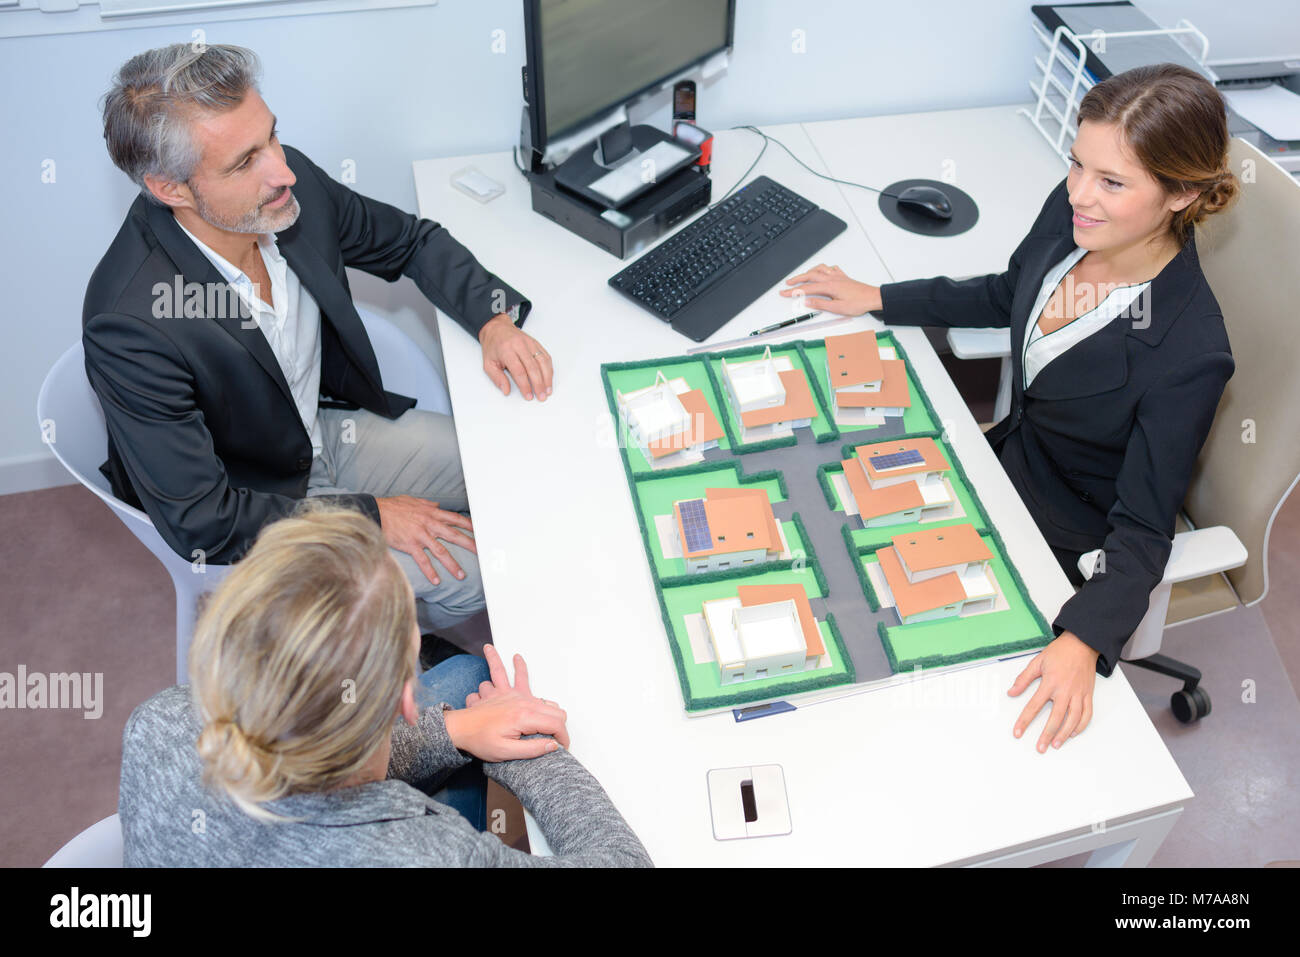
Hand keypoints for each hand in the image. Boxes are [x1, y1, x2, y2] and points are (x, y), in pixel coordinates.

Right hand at [375, 495, 474, 585]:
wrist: (377, 512)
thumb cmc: (394, 506)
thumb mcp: (414, 501)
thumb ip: (428, 504)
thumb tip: (437, 505)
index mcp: (432, 513)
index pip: (455, 519)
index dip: (469, 525)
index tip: (479, 531)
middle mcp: (429, 524)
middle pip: (454, 535)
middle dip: (469, 544)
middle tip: (481, 553)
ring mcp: (420, 536)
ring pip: (441, 552)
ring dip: (452, 564)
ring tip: (461, 575)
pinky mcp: (410, 545)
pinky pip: (422, 561)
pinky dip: (429, 571)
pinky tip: (436, 581)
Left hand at [443, 644, 569, 760]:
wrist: (457, 731)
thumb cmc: (479, 741)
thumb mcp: (507, 752)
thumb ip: (532, 749)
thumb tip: (552, 745)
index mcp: (524, 716)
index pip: (556, 724)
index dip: (563, 737)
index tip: (561, 746)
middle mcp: (520, 701)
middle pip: (552, 707)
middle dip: (558, 722)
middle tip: (556, 736)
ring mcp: (509, 694)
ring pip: (524, 677)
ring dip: (525, 671)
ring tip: (528, 667)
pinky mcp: (500, 692)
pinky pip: (503, 673)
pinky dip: (507, 666)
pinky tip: (512, 658)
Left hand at [478, 314, 552, 400]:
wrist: (497, 328)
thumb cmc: (493, 346)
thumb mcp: (488, 363)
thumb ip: (497, 378)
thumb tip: (506, 390)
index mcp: (506, 350)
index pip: (519, 371)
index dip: (525, 385)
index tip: (528, 396)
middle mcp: (520, 345)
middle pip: (533, 368)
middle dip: (538, 384)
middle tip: (541, 396)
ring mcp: (530, 343)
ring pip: (542, 362)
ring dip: (547, 378)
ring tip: (548, 390)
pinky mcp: (536, 343)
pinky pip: (546, 356)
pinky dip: (549, 369)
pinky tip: (549, 378)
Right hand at [780, 263, 881, 315]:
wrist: (872, 297)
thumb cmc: (859, 303)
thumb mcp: (837, 308)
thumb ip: (821, 304)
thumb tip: (807, 302)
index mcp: (829, 287)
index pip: (807, 288)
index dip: (794, 291)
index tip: (784, 292)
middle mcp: (832, 278)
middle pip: (810, 275)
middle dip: (797, 279)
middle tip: (788, 283)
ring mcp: (838, 276)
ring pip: (820, 269)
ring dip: (809, 271)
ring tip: (802, 276)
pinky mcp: (843, 277)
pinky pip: (831, 268)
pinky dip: (824, 269)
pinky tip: (823, 272)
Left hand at [1007, 632, 1099, 751]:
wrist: (1082, 644)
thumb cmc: (1060, 652)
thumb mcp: (1037, 662)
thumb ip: (1023, 679)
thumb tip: (1011, 692)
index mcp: (1050, 682)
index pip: (1034, 706)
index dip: (1024, 721)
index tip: (1018, 732)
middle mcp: (1065, 690)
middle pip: (1056, 718)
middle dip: (1047, 735)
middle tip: (1040, 747)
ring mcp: (1078, 693)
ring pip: (1073, 719)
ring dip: (1065, 734)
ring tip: (1056, 744)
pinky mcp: (1088, 694)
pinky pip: (1087, 714)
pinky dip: (1081, 726)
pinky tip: (1073, 733)